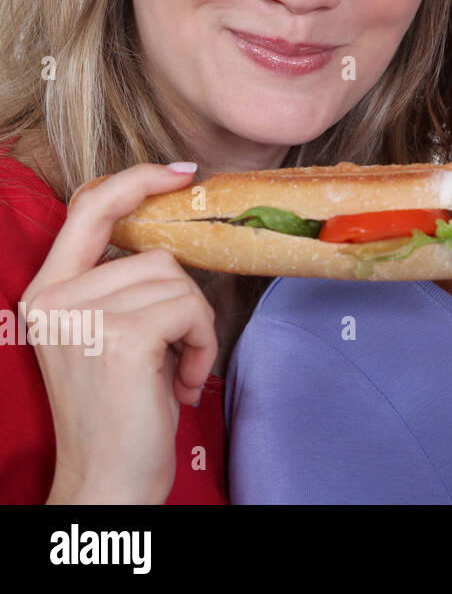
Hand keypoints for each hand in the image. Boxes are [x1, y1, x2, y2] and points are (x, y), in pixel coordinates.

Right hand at [21, 162, 217, 503]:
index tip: (180, 172)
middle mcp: (55, 298)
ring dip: (196, 330)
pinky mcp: (121, 336)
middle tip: (177, 352)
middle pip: (155, 255)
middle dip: (184, 303)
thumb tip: (173, 241)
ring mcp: (84, 315)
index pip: (87, 210)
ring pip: (180, 282)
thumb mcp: (110, 336)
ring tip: (175, 374)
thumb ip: (123, 288)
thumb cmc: (121, 412)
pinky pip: (192, 310)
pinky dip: (202, 346)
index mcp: (47, 292)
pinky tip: (182, 386)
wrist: (107, 482)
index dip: (134, 181)